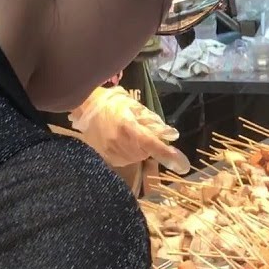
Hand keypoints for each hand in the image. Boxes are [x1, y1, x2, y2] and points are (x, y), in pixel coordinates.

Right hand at [69, 86, 188, 171]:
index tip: (183, 165)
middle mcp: (119, 142)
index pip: (152, 144)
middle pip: (146, 153)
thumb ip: (153, 121)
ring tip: (129, 135)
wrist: (85, 107)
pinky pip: (125, 160)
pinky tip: (122, 141)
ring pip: (136, 158)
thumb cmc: (113, 103)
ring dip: (139, 150)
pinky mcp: (105, 157)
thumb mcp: (135, 106)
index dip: (168, 155)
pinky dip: (129, 153)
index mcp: (128, 127)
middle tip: (141, 132)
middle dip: (149, 146)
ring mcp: (111, 151)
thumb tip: (170, 135)